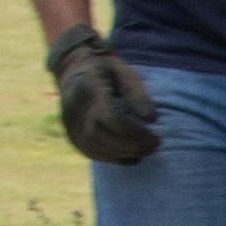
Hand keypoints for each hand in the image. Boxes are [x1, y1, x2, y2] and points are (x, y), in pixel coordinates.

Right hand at [46, 26, 160, 165]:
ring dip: (123, 154)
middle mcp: (74, 107)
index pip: (111, 118)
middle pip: (101, 135)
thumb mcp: (125, 72)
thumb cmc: (106, 69)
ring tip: (145, 151)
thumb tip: (151, 119)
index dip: (135, 133)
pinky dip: (112, 158)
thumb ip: (138, 94)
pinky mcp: (71, 134)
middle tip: (154, 146)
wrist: (75, 67)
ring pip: (94, 147)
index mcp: (89, 86)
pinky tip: (131, 156)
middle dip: (131, 145)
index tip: (155, 137)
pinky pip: (90, 152)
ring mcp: (69, 122)